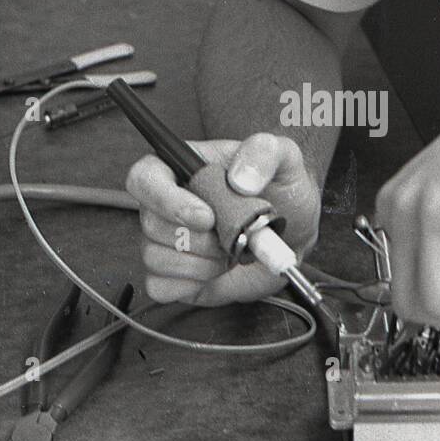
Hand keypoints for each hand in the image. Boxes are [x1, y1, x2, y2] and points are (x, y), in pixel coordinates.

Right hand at [126, 132, 321, 304]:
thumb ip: (264, 153)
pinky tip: (216, 272)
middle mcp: (167, 204)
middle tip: (233, 237)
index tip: (206, 217)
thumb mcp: (285, 159)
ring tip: (230, 253)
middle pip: (151, 223)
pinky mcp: (173, 275)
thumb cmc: (283, 192)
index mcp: (183, 168)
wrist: (295, 236)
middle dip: (198, 239)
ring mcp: (167, 241)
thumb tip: (240, 178)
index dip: (166, 200)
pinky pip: (160, 287)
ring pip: (155, 257)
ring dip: (201, 263)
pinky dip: (192, 284)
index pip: (144, 177)